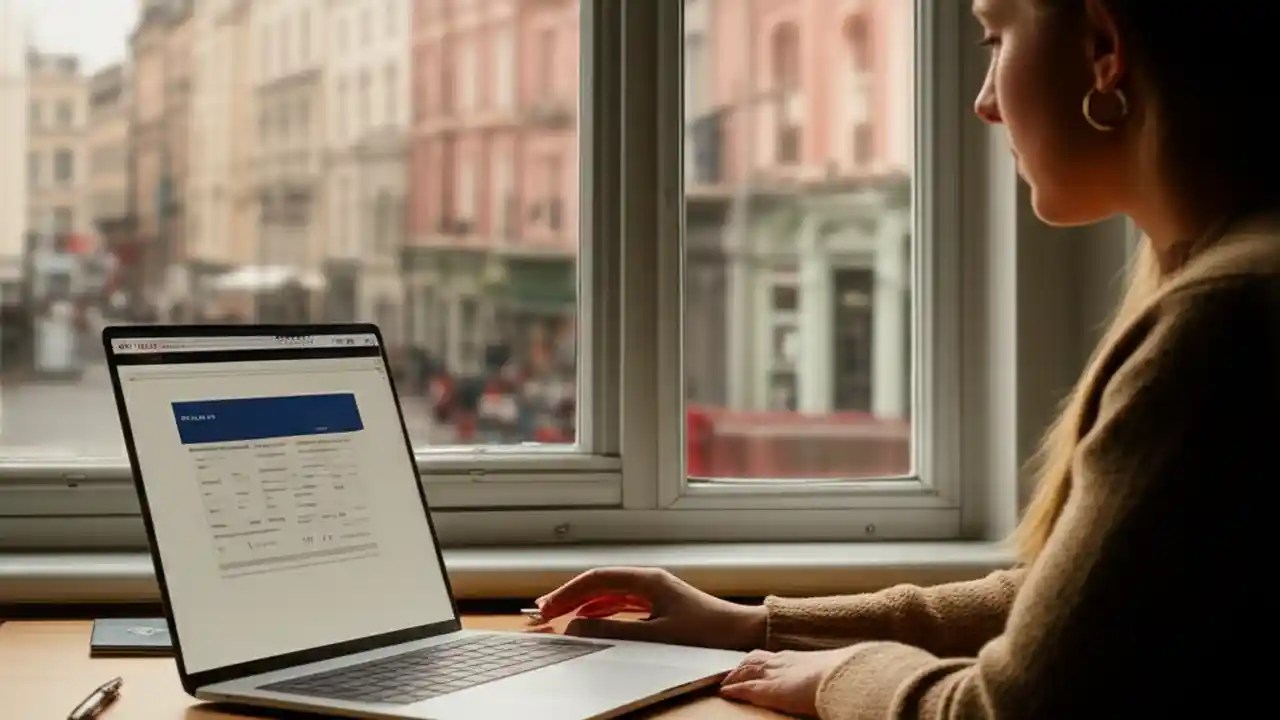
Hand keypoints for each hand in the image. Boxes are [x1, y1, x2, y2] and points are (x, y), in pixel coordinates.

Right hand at [534, 567, 766, 650]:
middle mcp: (648, 581)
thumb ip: (614, 631)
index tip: (547, 608)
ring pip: (608, 593)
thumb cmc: (706, 633)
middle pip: (599, 583)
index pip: (596, 579)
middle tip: (543, 612)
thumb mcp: (656, 636)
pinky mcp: (660, 605)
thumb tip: (576, 627)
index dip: (567, 592)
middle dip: (569, 596)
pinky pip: (620, 603)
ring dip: (582, 603)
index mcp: (647, 580)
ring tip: (558, 615)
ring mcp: (654, 592)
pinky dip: (599, 610)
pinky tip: (588, 620)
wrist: (741, 634)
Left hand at [718, 647, 858, 717]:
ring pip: (745, 671)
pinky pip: (744, 689)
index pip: (772, 657)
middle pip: (753, 660)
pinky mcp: (768, 690)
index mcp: (797, 657)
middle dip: (741, 666)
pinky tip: (724, 693)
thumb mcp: (831, 670)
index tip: (753, 664)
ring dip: (733, 677)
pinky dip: (733, 690)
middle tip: (730, 673)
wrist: (841, 675)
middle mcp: (781, 662)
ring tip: (724, 684)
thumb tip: (834, 680)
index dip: (760, 661)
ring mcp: (773, 674)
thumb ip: (826, 672)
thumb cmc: (842, 673)